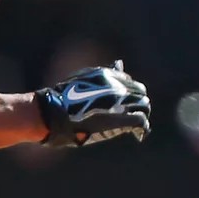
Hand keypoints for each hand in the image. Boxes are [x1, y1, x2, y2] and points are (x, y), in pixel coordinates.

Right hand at [37, 61, 151, 147]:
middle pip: (140, 94)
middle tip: (133, 114)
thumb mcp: (84, 79)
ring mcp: (121, 103)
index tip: (124, 103)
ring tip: (137, 126)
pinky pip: (141, 121)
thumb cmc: (64, 99)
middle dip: (138, 104)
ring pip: (143, 106)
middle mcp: (117, 87)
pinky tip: (138, 134)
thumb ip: (105, 73)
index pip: (130, 83)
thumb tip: (120, 63)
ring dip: (142, 115)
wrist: (54, 114)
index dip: (129, 93)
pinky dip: (142, 128)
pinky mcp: (122, 119)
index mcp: (108, 76)